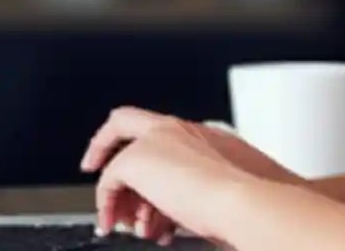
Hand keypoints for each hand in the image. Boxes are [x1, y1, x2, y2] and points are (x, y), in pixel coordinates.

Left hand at [82, 107, 299, 242]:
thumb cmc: (249, 204)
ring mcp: (157, 140)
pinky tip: (114, 224)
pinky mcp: (137, 159)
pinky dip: (106, 204)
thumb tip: (188, 218)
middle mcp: (179, 131)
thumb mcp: (229, 195)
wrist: (245, 202)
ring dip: (117, 195)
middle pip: (126, 120)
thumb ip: (203, 196)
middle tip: (95, 167)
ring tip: (127, 225)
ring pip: (118, 160)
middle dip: (105, 144)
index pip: (164, 133)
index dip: (147, 146)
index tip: (143, 170)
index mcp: (205, 136)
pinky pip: (108, 181)